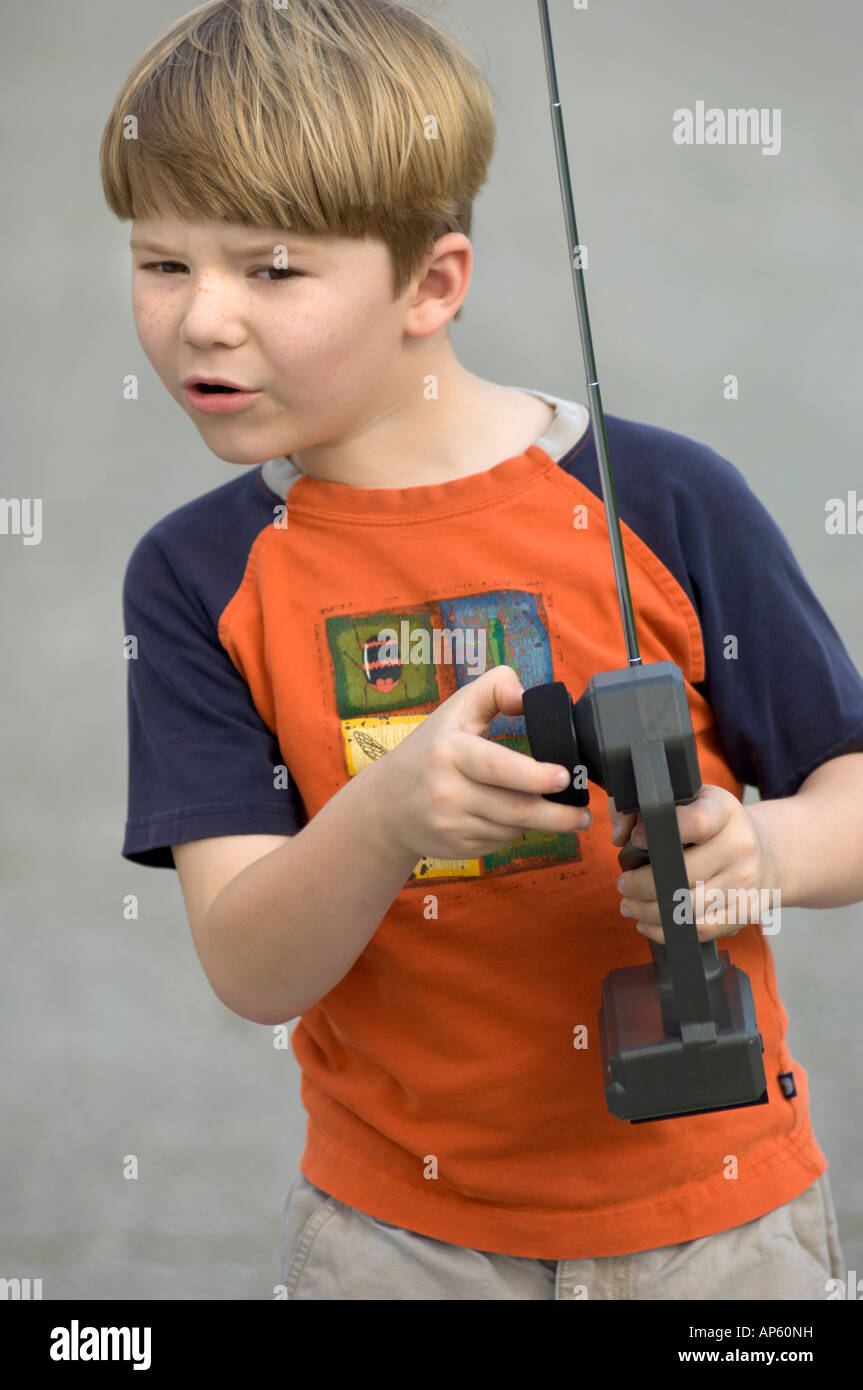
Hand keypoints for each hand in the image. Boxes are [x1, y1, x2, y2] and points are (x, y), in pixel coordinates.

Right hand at [367, 664, 592, 861]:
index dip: (534, 775)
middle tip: (584, 814)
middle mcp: (447, 790)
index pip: (497, 767)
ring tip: (557, 814)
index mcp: (449, 751)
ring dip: (537, 822)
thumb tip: (526, 696)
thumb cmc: (429, 749)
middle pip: (514, 809)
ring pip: (512, 828)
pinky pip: (499, 842)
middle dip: (557, 816)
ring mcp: (450, 823)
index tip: (563, 777)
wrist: (386, 803)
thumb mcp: (454, 710)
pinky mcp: (455, 847)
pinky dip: (515, 832)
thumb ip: (493, 689)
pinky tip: (515, 819)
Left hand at [608, 785, 778, 943]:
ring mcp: (747, 881)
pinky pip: (702, 930)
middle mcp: (741, 846)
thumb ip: (648, 806)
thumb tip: (622, 833)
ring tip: (629, 905)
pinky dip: (667, 932)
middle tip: (623, 884)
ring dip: (648, 911)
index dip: (660, 832)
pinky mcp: (747, 911)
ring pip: (688, 908)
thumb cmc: (715, 826)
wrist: (767, 851)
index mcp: (725, 812)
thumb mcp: (692, 800)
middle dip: (640, 884)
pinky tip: (648, 923)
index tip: (636, 839)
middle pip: (682, 874)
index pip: (696, 822)